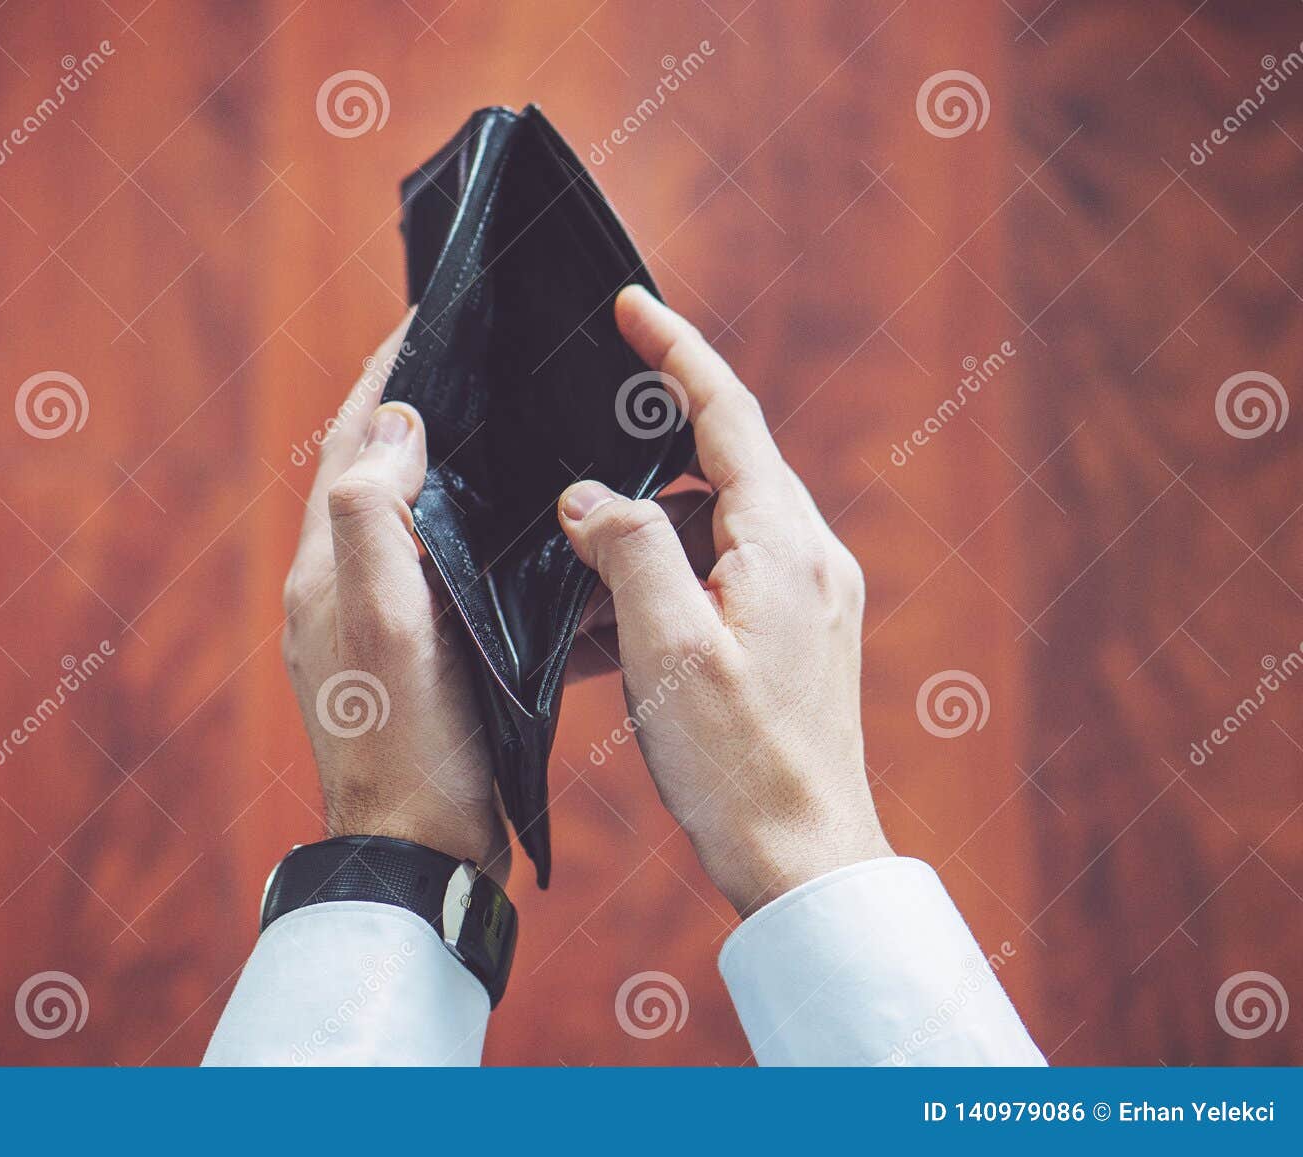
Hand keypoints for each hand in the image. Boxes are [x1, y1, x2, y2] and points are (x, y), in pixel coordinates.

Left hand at [282, 315, 510, 882]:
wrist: (423, 856)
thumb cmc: (410, 745)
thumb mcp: (390, 623)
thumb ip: (376, 516)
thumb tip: (394, 423)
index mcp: (327, 568)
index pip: (349, 441)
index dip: (385, 374)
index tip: (428, 317)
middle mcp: (343, 589)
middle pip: (378, 474)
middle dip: (419, 412)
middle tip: (477, 364)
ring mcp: (378, 627)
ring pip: (419, 525)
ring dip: (455, 476)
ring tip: (513, 435)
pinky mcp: (417, 663)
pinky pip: (451, 580)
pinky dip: (483, 548)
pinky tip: (533, 541)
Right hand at [556, 286, 891, 916]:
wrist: (804, 858)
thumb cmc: (739, 764)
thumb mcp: (666, 649)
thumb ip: (627, 550)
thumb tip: (587, 497)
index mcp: (783, 541)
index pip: (729, 412)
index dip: (678, 351)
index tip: (632, 304)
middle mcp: (806, 555)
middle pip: (721, 461)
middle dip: (648, 437)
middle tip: (580, 423)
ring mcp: (804, 596)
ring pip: (712, 523)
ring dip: (647, 525)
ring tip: (579, 553)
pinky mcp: (793, 635)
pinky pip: (720, 575)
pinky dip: (666, 577)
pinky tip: (613, 617)